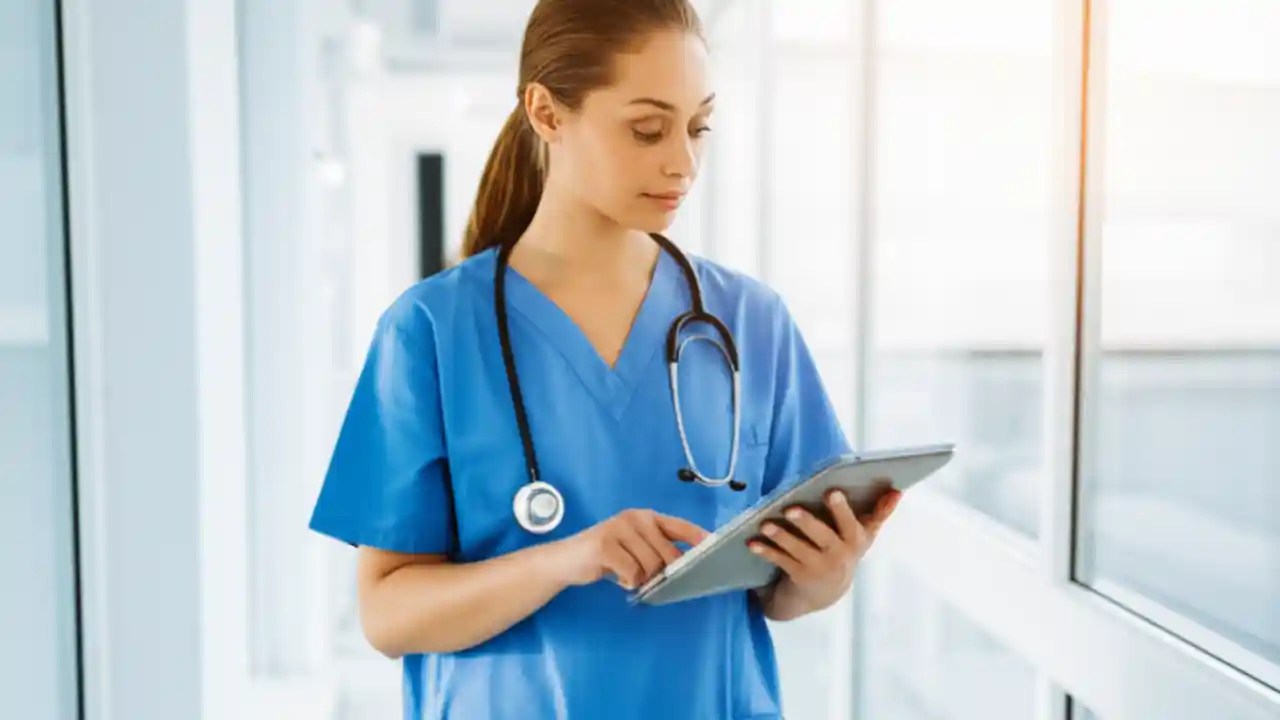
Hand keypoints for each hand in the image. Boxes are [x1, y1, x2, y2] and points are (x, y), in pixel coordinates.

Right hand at [550, 509, 709, 589]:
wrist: (566, 560)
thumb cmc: (606, 556)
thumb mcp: (635, 548)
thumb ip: (657, 550)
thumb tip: (685, 566)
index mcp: (646, 517)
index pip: (679, 525)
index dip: (698, 537)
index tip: (714, 547)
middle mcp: (635, 517)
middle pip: (667, 554)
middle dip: (660, 572)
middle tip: (643, 576)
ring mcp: (619, 529)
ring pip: (650, 565)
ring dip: (640, 578)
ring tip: (625, 573)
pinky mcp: (605, 545)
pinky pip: (631, 573)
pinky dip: (626, 581)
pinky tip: (615, 576)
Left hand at [748, 489, 902, 615]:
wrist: (825, 594)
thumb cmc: (844, 551)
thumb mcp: (863, 534)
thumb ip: (879, 512)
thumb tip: (897, 490)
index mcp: (856, 540)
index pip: (852, 523)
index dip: (843, 510)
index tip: (832, 492)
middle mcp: (840, 556)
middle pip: (823, 536)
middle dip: (807, 522)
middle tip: (791, 508)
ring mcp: (819, 569)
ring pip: (798, 550)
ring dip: (781, 536)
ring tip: (765, 523)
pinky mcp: (799, 577)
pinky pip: (781, 561)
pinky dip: (766, 551)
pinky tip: (752, 542)